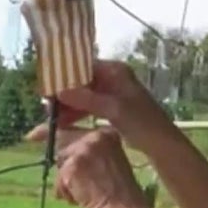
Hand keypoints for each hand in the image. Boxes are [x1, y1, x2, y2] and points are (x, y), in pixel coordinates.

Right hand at [26, 59, 175, 154]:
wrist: (160, 142)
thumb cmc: (142, 121)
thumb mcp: (113, 108)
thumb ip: (87, 99)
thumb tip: (60, 91)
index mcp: (115, 71)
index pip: (83, 66)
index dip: (64, 76)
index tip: (47, 87)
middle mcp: (112, 78)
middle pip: (80, 81)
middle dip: (64, 94)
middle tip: (46, 106)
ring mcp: (111, 92)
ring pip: (83, 96)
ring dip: (68, 106)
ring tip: (51, 119)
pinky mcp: (111, 107)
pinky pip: (88, 107)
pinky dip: (76, 114)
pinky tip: (62, 124)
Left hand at [52, 126, 153, 207]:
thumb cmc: (122, 194)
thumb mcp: (111, 162)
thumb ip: (92, 153)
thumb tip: (63, 151)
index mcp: (108, 133)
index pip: (74, 128)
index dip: (52, 132)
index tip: (32, 135)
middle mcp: (96, 136)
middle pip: (63, 145)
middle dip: (63, 166)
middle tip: (73, 184)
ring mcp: (84, 149)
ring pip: (60, 163)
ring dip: (66, 182)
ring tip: (83, 195)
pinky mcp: (73, 166)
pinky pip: (58, 179)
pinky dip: (65, 192)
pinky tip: (79, 200)